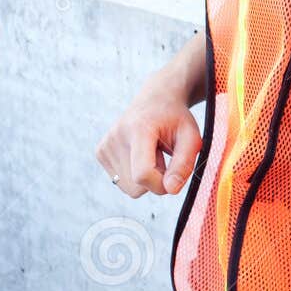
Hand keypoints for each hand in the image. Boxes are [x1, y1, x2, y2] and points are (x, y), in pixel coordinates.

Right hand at [95, 80, 201, 197]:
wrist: (156, 100)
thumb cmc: (176, 119)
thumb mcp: (191, 137)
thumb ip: (184, 164)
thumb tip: (171, 190)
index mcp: (139, 129)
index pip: (143, 174)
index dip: (161, 184)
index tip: (174, 177)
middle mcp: (116, 136)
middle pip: (135, 187)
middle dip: (155, 180)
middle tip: (163, 156)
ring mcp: (105, 145)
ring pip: (128, 188)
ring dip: (145, 178)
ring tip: (151, 153)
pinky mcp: (100, 152)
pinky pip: (120, 181)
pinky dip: (134, 174)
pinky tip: (140, 154)